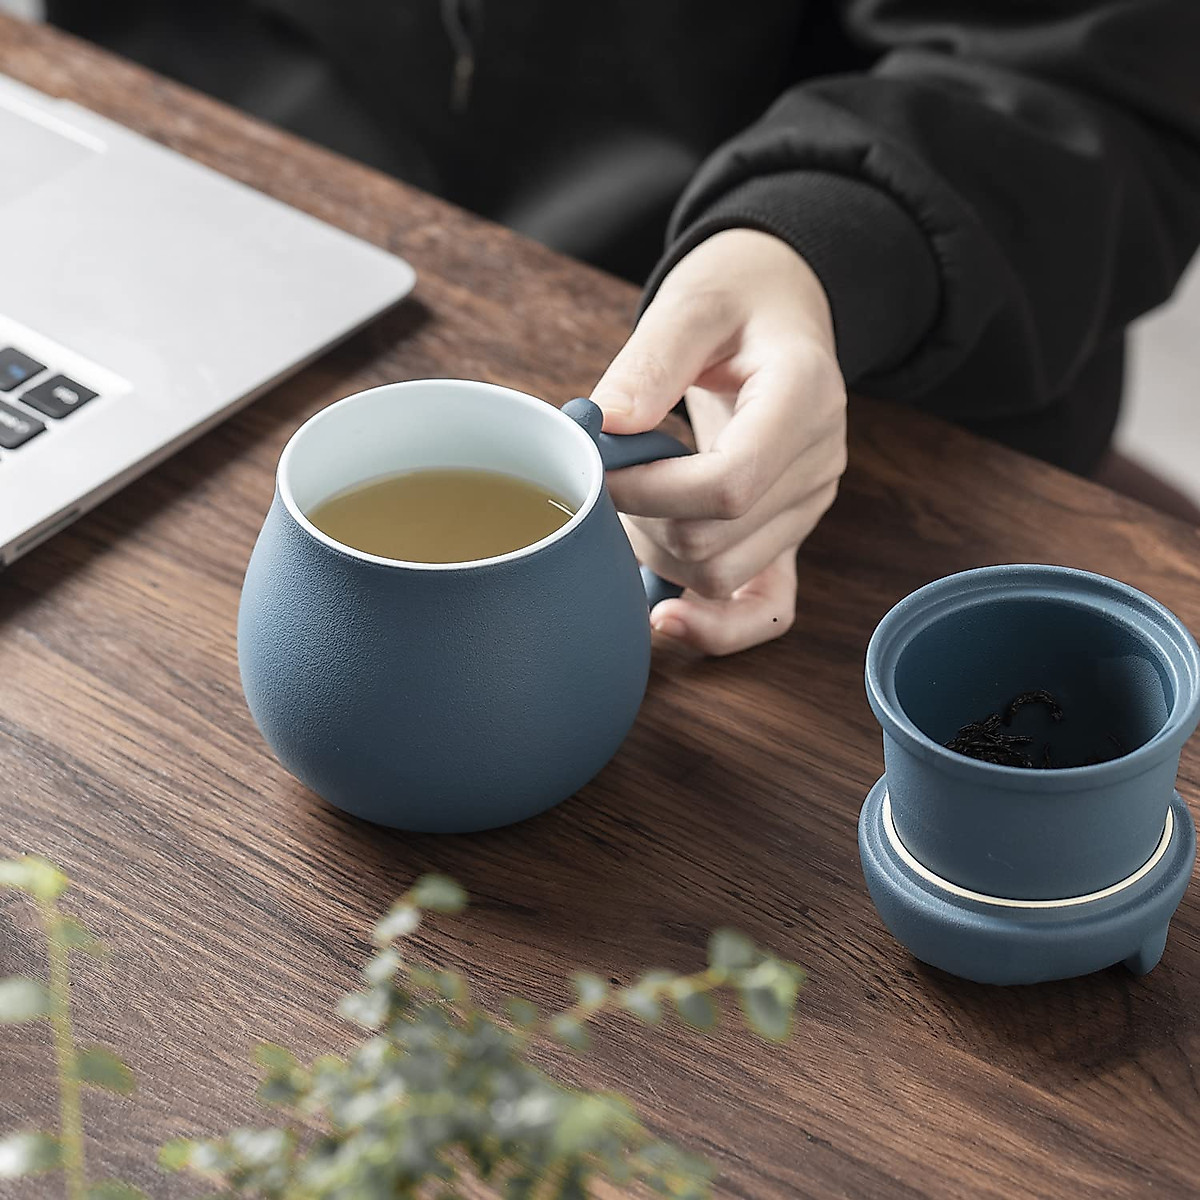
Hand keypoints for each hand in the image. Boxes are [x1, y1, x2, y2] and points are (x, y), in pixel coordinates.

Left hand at [592, 229, 847, 655]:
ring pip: (723, 577)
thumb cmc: (737, 301)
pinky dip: (714, 625)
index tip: (600, 472)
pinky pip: (767, 611)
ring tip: (637, 501)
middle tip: (609, 479)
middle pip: (717, 541)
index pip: (729, 485)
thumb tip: (603, 423)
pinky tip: (665, 615)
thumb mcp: (694, 303)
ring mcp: (809, 507)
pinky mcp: (791, 534)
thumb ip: (650, 359)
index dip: (650, 493)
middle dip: (643, 522)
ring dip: (659, 555)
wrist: (779, 311)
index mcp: (805, 397)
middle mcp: (819, 463)